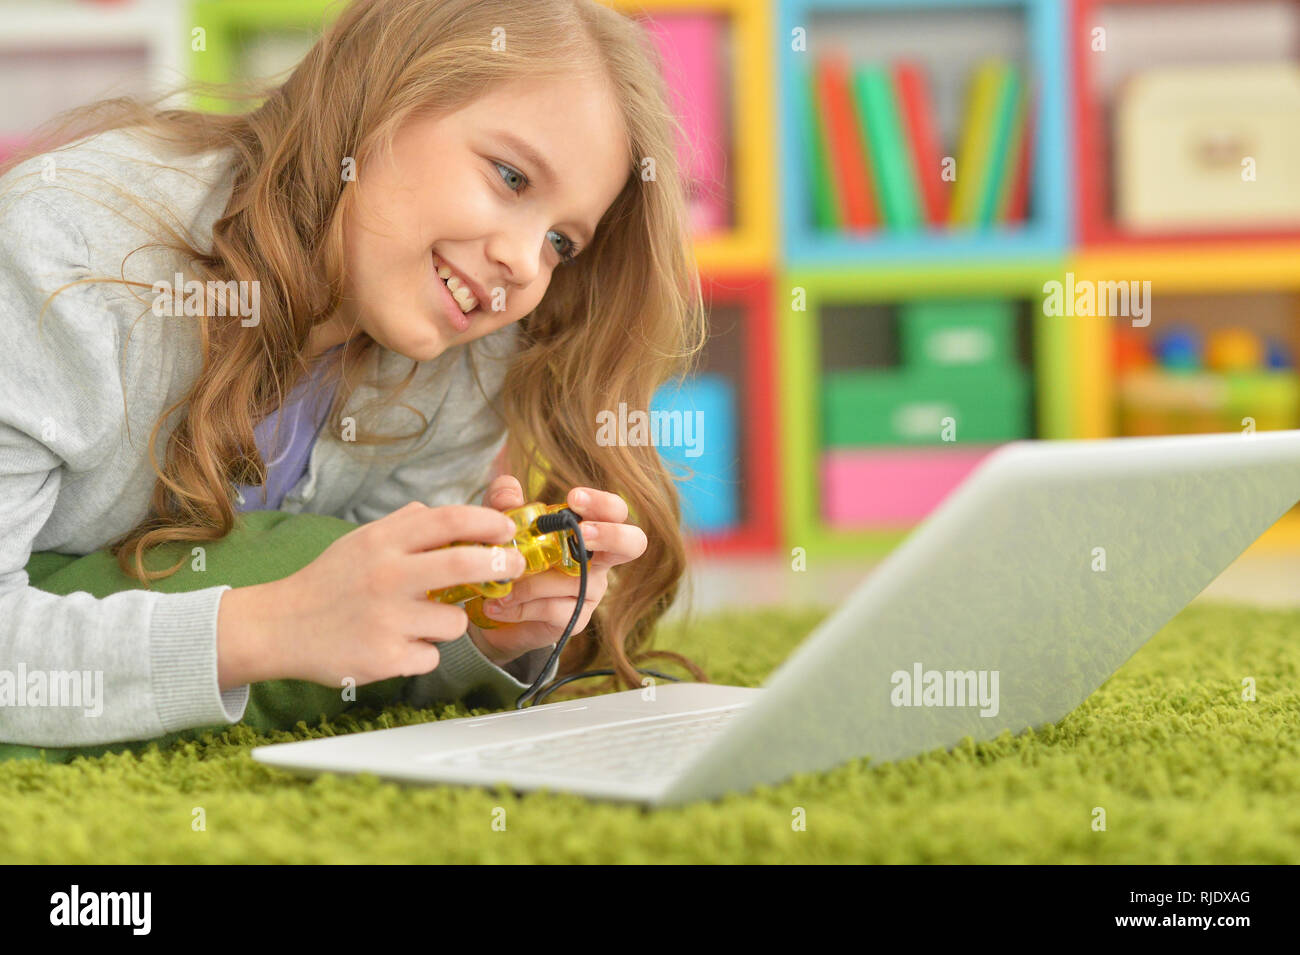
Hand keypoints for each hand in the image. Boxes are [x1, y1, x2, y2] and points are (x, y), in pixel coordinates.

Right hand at [217, 501, 526, 689]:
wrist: (280, 627)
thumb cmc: (328, 582)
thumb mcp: (360, 541)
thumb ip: (403, 526)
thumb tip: (447, 517)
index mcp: (381, 543)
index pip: (447, 521)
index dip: (487, 522)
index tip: (508, 529)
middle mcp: (386, 578)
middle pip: (464, 566)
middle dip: (500, 564)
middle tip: (514, 566)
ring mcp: (387, 620)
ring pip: (455, 621)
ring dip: (448, 622)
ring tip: (418, 622)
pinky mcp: (385, 658)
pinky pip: (432, 655)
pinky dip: (422, 653)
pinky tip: (395, 645)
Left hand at [466, 476, 647, 667]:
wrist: (497, 609)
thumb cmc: (510, 559)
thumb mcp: (501, 526)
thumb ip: (503, 504)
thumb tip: (509, 492)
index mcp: (587, 531)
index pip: (615, 511)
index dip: (603, 504)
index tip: (572, 498)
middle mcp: (599, 560)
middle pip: (634, 543)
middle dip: (612, 534)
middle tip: (583, 533)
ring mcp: (591, 591)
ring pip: (575, 581)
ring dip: (534, 582)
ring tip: (503, 583)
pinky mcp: (576, 619)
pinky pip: (555, 609)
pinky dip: (523, 606)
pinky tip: (499, 605)